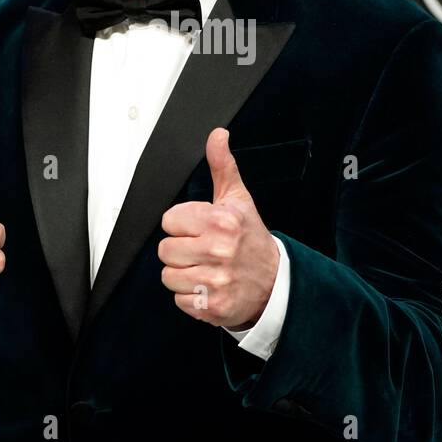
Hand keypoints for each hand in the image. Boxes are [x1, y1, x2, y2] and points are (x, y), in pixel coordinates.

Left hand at [159, 128, 278, 328]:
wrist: (276, 282)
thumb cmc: (251, 239)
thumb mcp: (238, 199)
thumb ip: (222, 166)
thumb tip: (217, 135)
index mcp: (221, 221)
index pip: (170, 220)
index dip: (182, 224)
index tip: (199, 229)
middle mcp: (219, 250)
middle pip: (165, 250)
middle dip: (180, 250)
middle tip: (202, 251)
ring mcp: (216, 281)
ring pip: (168, 276)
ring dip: (183, 275)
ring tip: (204, 269)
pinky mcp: (213, 306)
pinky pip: (179, 301)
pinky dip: (191, 298)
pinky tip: (208, 287)